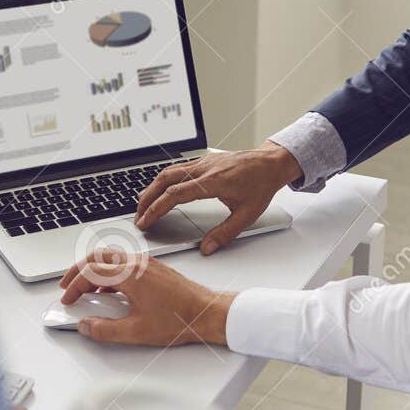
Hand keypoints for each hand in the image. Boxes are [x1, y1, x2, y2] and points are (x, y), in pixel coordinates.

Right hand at [59, 250, 233, 345]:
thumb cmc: (180, 319)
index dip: (74, 286)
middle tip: (67, 286)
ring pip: (110, 257)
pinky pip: (123, 263)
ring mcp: (146, 263)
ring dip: (93, 270)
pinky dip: (109, 272)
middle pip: (97, 257)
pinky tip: (109, 290)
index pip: (90, 272)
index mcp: (130, 274)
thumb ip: (105, 330)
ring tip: (85, 288)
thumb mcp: (136, 332)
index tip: (67, 299)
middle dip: (77, 270)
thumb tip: (86, 326)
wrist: (206, 313)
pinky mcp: (154, 268)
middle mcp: (137, 263)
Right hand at [134, 143, 301, 254]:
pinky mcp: (202, 161)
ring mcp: (202, 163)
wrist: (270, 163)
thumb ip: (225, 233)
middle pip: (164, 180)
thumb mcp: (248, 215)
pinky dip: (163, 180)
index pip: (175, 194)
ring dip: (152, 188)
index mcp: (212, 182)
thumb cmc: (261, 185)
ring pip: (167, 172)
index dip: (157, 208)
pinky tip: (160, 190)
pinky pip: (176, 168)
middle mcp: (203, 169)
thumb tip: (207, 248)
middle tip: (138, 216)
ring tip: (144, 206)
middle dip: (147, 199)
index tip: (146, 221)